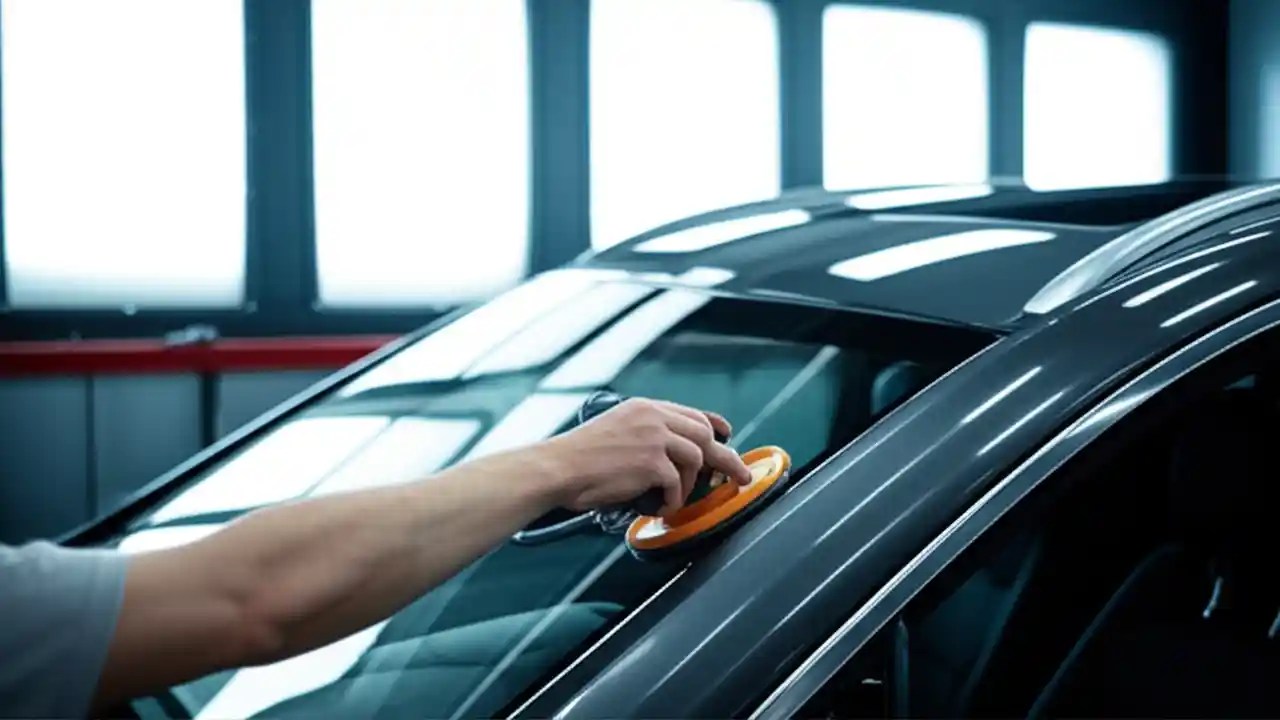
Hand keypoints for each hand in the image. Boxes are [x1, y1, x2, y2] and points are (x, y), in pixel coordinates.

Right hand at [538, 398, 752, 514]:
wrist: (558, 468)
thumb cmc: (578, 459)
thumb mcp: (614, 431)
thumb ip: (644, 435)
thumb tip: (672, 458)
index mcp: (643, 408)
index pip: (691, 412)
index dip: (714, 425)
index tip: (727, 434)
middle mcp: (652, 417)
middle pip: (704, 434)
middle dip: (725, 458)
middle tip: (739, 477)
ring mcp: (654, 437)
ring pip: (696, 458)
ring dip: (688, 485)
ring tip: (672, 499)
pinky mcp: (651, 461)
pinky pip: (677, 483)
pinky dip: (672, 500)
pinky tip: (659, 507)